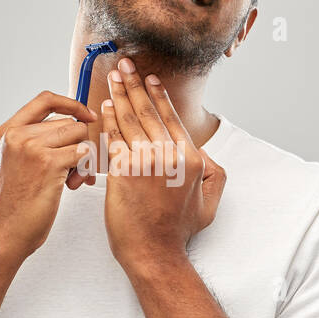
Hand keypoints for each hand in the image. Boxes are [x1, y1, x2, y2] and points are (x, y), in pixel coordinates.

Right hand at [0, 91, 96, 262]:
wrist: (5, 232)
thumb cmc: (16, 203)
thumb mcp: (16, 162)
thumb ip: (36, 140)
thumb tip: (75, 123)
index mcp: (7, 130)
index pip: (46, 99)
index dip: (71, 103)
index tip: (86, 115)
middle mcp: (17, 134)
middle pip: (69, 122)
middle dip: (79, 144)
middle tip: (75, 169)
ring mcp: (31, 147)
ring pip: (79, 135)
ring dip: (84, 158)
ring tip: (72, 179)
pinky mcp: (48, 163)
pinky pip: (84, 152)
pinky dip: (85, 169)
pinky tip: (73, 185)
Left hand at [101, 58, 225, 269]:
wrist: (153, 253)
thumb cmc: (178, 231)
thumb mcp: (210, 202)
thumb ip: (214, 174)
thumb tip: (204, 153)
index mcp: (191, 159)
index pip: (171, 118)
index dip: (158, 94)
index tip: (149, 78)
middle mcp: (170, 156)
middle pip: (148, 112)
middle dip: (134, 84)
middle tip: (124, 64)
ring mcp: (145, 162)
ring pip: (130, 121)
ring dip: (119, 95)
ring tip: (111, 77)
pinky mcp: (123, 171)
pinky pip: (113, 139)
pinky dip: (108, 120)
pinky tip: (104, 107)